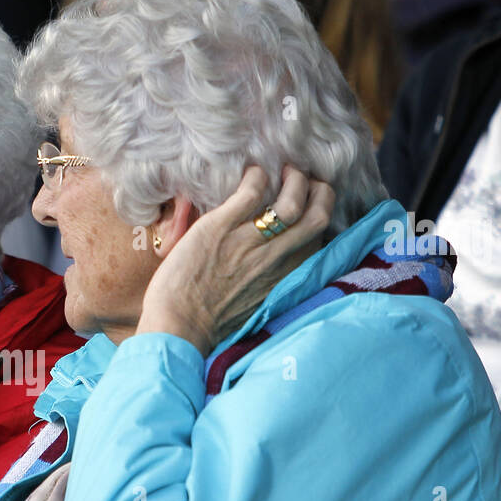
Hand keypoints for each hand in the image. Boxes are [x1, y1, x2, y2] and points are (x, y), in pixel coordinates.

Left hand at [137, 165, 334, 354]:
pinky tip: (250, 173)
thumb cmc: (213, 321)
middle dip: (318, 189)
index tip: (311, 200)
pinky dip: (256, 176)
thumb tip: (275, 253)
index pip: (321, 236)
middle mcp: (278, 258)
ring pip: (292, 200)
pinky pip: (252, 191)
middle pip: (319, 214)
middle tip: (301, 179)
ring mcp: (251, 242)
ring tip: (283, 171)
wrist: (180, 328)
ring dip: (294, 179)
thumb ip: (274, 276)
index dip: (320, 210)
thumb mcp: (258, 300)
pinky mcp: (222, 228)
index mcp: (288, 276)